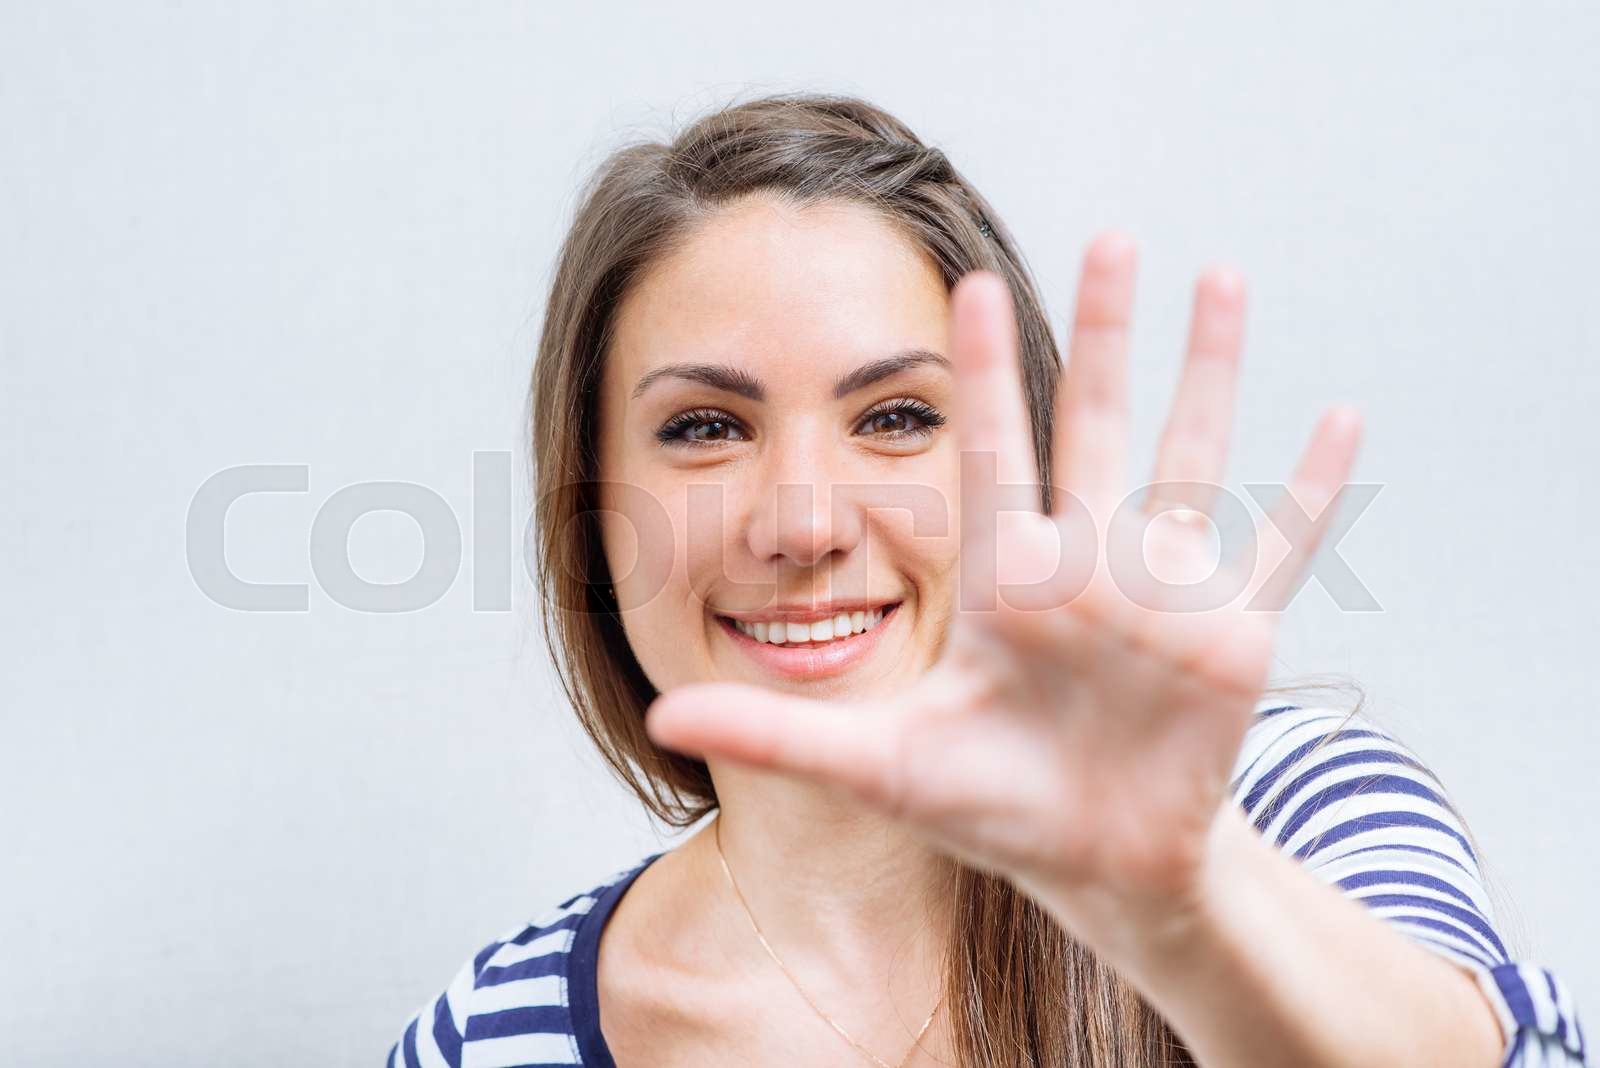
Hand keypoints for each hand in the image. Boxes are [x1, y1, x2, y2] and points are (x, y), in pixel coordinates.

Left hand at [644, 232, 1361, 952]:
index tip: (963, 284)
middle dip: (1104, 332)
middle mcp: (1084, 566)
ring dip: (1208, 371)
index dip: (974, 372)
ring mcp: (1161, 592)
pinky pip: (1281, 546)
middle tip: (1111, 237)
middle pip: (1093, 424)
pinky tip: (1340, 414)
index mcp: (1003, 581)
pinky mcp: (1231, 635)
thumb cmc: (991, 806)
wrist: (1096, 860)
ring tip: (1219, 278)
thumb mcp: (879, 768)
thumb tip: (658, 720)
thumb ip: (776, 735)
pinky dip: (1313, 488)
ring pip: (1189, 455)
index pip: (987, 452)